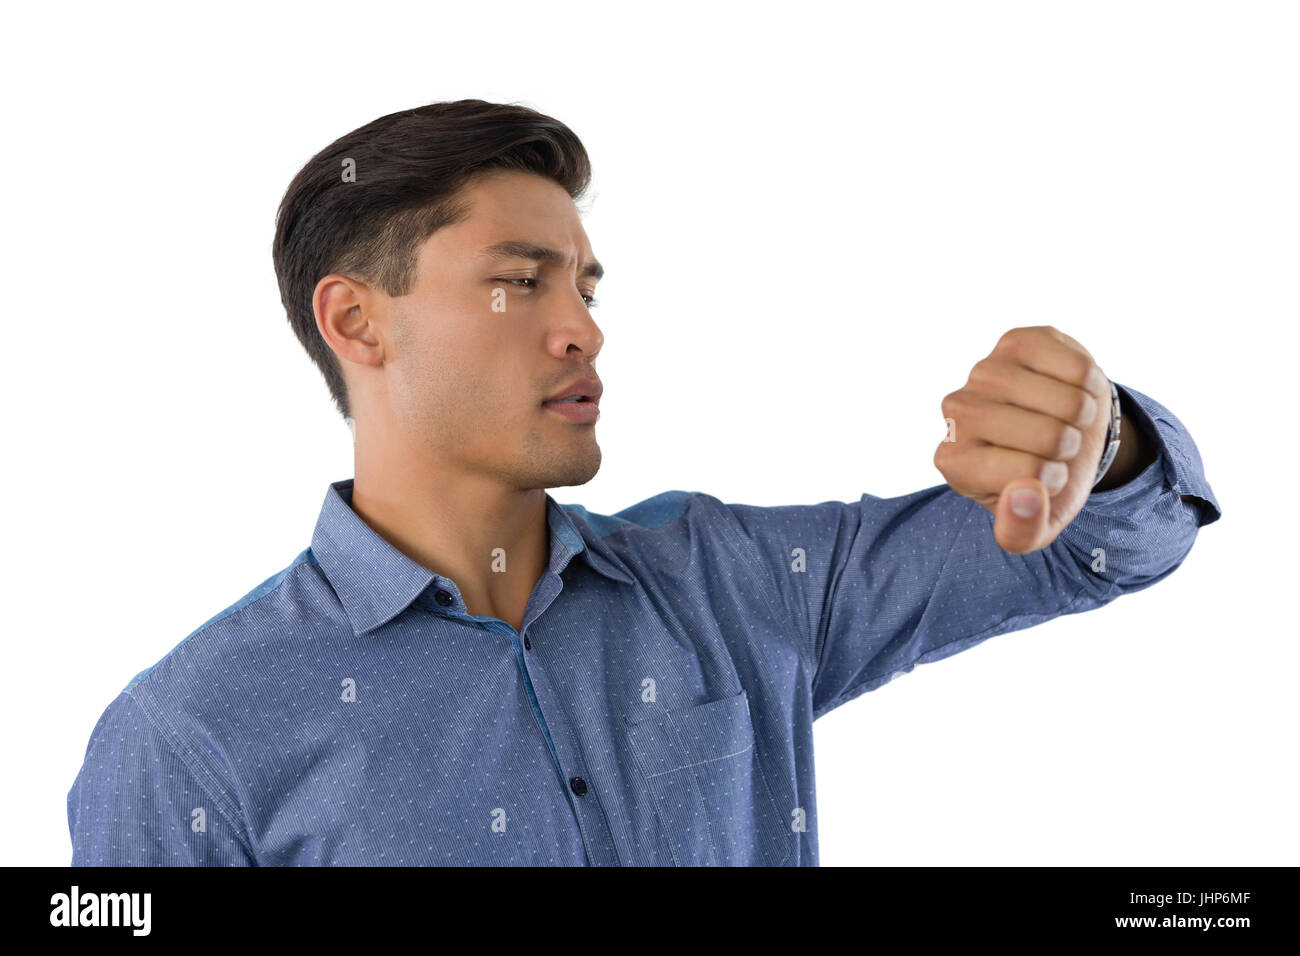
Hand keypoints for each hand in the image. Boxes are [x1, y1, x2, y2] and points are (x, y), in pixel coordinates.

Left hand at [933, 326, 1113, 553]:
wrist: (1059, 433)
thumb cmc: (1041, 482)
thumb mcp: (1032, 524)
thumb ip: (1021, 530)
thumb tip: (1026, 494)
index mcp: (952, 462)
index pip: (1022, 475)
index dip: (1051, 480)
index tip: (1042, 476)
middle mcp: (955, 412)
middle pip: (1045, 436)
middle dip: (1069, 448)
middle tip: (1059, 446)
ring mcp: (984, 372)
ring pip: (1063, 400)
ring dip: (1082, 415)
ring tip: (1068, 420)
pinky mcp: (1016, 340)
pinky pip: (1075, 365)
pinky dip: (1089, 383)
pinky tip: (1072, 389)